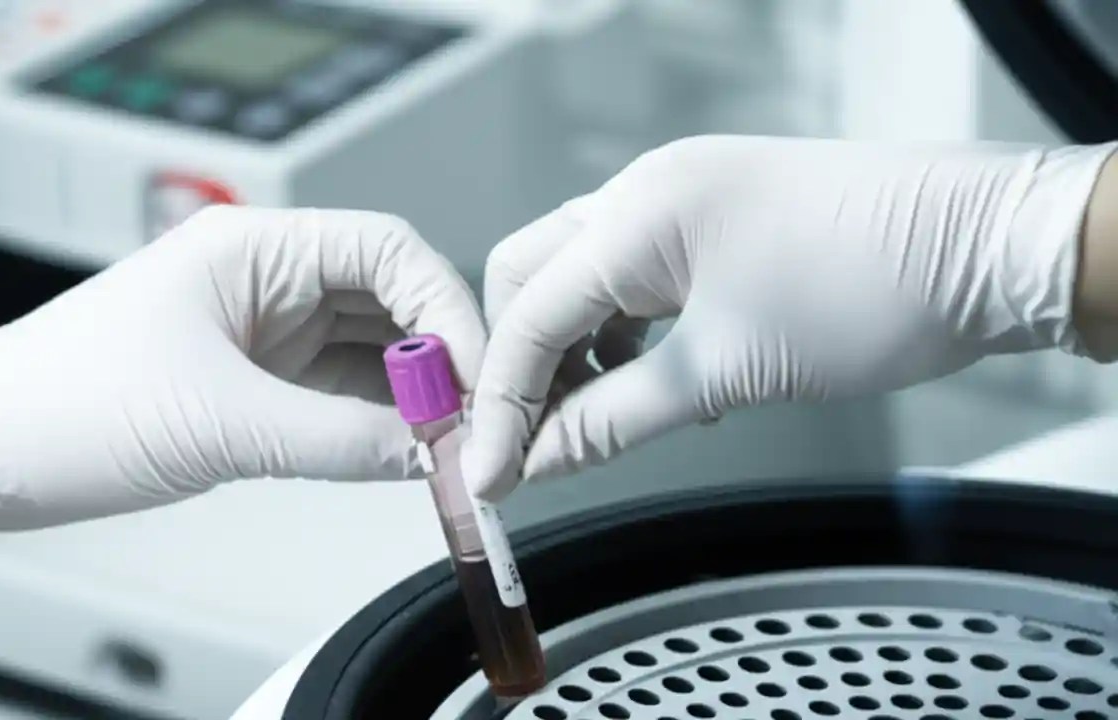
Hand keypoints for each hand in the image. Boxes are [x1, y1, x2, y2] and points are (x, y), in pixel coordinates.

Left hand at [0, 207, 484, 540]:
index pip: (387, 250)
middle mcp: (271, 281)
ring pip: (374, 352)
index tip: (474, 370)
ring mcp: (269, 333)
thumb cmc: (67, 404)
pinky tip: (405, 455)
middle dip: (438, 359)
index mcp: (257, 249)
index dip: (444, 304)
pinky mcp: (263, 382)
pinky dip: (380, 424)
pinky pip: (345, 395)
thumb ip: (337, 438)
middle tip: (470, 421)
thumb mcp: (217, 422)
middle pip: (392, 301)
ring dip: (414, 397)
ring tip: (445, 448)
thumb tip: (427, 454)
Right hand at [465, 135, 1117, 500]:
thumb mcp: (726, 373)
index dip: (500, 405)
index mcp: (636, 215)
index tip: (489, 475)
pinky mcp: (713, 221)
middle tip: (533, 440)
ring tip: (593, 420)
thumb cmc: (870, 291)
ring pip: (582, 280)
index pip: (528, 316)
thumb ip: (612, 421)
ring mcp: (680, 201)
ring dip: (573, 350)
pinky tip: (645, 383)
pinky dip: (622, 335)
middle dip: (522, 363)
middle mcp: (645, 193)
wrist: (987, 248)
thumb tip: (537, 461)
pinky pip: (635, 279)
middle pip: (533, 280)